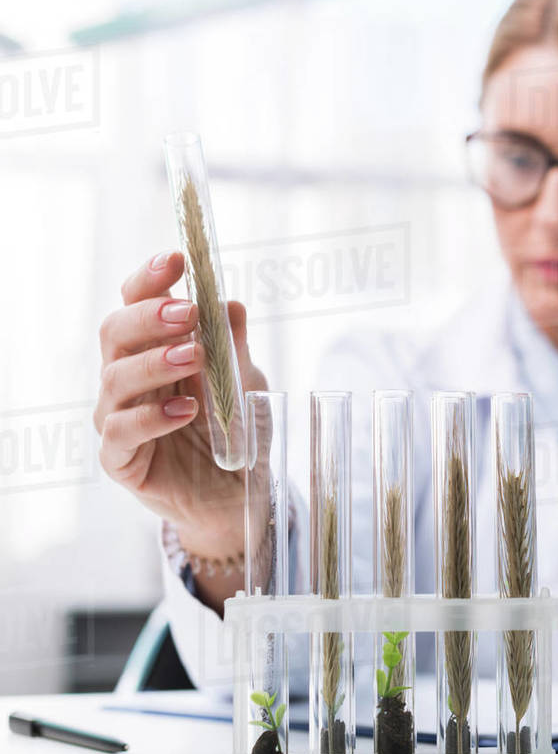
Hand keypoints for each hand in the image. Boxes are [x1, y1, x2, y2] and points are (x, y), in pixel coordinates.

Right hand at [94, 251, 266, 565]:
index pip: (136, 303)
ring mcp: (118, 418)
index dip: (150, 279)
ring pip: (115, 379)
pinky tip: (184, 409)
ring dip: (154, 362)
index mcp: (152, 348)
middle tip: (187, 312)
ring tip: (193, 356)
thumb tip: (231, 304)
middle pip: (116, 333)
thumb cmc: (234, 431)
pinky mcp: (121, 460)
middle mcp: (127, 378)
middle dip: (149, 316)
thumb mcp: (246, 383)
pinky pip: (122, 434)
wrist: (237, 494)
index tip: (176, 259)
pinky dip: (152, 418)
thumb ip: (234, 348)